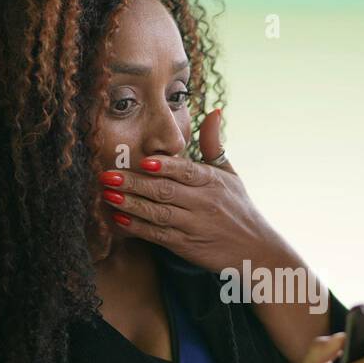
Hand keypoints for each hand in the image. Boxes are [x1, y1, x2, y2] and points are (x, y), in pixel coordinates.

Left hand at [99, 108, 273, 273]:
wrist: (256, 251)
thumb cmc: (239, 209)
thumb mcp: (231, 174)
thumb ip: (214, 145)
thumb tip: (212, 111)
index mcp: (213, 182)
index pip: (187, 171)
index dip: (165, 166)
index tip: (143, 160)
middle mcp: (203, 204)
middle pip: (165, 191)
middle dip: (134, 183)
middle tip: (108, 175)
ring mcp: (193, 226)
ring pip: (158, 214)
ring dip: (131, 204)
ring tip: (107, 195)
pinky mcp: (186, 246)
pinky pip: (157, 235)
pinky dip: (138, 228)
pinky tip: (120, 219)